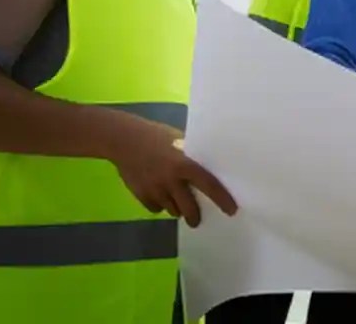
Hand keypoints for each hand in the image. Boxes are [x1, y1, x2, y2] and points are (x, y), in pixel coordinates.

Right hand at [105, 115, 237, 226]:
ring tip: (178, 203)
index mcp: (185, 164)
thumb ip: (191, 158)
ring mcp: (155, 189)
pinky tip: (160, 196)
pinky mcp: (140, 194)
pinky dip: (159, 205)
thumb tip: (207, 170)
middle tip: (197, 220)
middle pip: (189, 207)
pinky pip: (155, 208)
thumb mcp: (180, 142)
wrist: (124, 140)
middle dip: (194, 216)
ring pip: (171, 210)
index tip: (231, 210)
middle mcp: (171, 180)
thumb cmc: (156, 136)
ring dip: (177, 209)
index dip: (222, 199)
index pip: (209, 185)